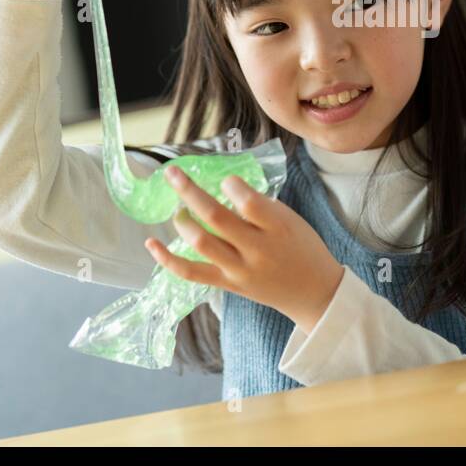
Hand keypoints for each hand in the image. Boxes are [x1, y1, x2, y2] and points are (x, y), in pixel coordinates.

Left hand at [145, 166, 345, 333]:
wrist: (314, 292)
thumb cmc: (303, 247)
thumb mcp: (291, 220)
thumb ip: (260, 207)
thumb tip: (222, 188)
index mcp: (278, 227)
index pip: (248, 202)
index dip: (231, 185)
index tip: (226, 178)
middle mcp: (257, 249)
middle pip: (216, 218)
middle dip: (190, 191)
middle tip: (174, 174)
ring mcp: (240, 269)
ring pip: (201, 243)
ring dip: (182, 221)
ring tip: (177, 209)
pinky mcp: (228, 285)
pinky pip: (192, 273)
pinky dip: (167, 259)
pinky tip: (151, 243)